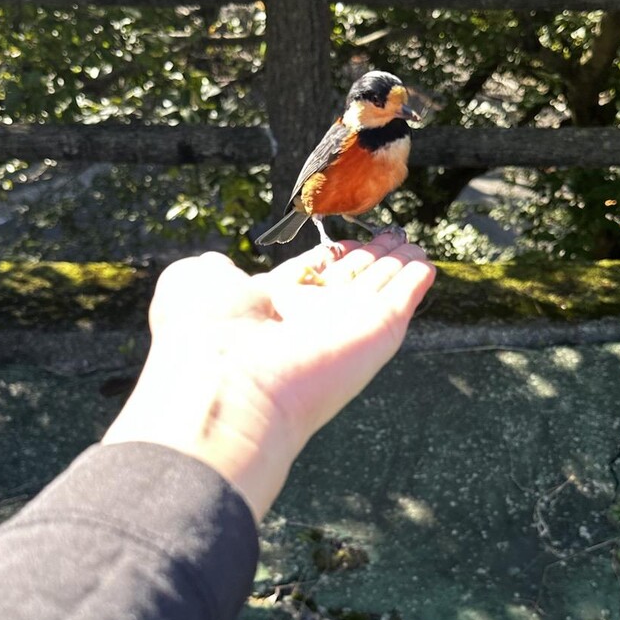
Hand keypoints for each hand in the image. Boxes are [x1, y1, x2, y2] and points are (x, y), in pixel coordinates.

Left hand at [102, 233, 435, 519]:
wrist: (229, 382)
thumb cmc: (201, 336)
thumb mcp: (193, 282)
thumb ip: (211, 268)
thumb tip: (218, 263)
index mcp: (269, 309)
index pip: (307, 278)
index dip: (328, 257)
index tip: (344, 242)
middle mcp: (309, 321)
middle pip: (348, 283)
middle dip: (369, 259)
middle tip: (391, 238)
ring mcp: (345, 330)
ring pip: (378, 291)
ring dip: (397, 266)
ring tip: (414, 244)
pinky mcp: (376, 335)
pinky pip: (401, 303)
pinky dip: (415, 283)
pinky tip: (426, 265)